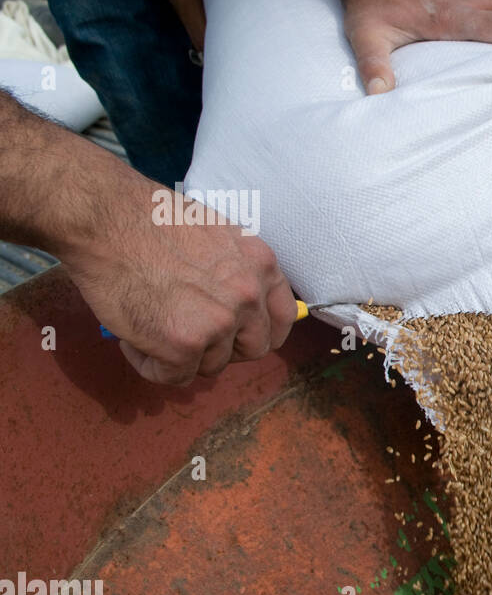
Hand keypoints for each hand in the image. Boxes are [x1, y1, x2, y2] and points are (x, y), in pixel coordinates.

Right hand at [62, 190, 297, 385]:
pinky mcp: (183, 344)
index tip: (239, 336)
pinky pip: (174, 376)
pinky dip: (151, 363)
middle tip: (189, 333)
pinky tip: (134, 337)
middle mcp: (249, 295)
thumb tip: (241, 308)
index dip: (259, 332)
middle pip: (253, 349)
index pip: (284, 318)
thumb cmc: (149, 221)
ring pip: (212, 365)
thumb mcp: (218, 236)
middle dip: (223, 348)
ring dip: (182, 355)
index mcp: (261, 265)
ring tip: (151, 323)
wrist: (104, 218)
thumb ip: (237, 272)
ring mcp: (219, 322)